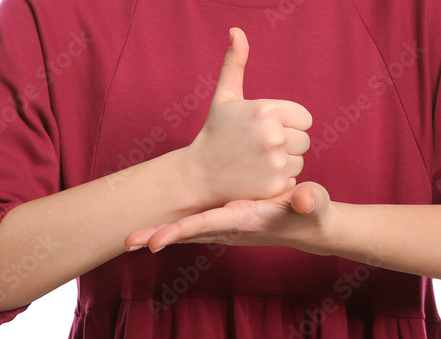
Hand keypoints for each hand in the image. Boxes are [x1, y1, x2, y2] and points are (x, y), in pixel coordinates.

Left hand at [124, 181, 333, 252]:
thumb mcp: (314, 202)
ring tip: (130, 238)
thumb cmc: (312, 210)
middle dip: (157, 237)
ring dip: (160, 234)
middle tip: (126, 241)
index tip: (155, 243)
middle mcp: (229, 225)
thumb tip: (304, 199)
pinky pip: (194, 224)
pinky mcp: (225, 220)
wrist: (310, 223)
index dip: (180, 232)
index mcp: (243, 219)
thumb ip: (311, 199)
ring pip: (187, 230)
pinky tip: (155, 228)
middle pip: (187, 233)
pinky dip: (174, 227)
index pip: (206, 225)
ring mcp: (225, 225)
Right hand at [183, 27, 312, 207]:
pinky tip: (257, 176)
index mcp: (266, 110)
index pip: (305, 118)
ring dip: (283, 162)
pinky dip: (279, 180)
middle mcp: (273, 135)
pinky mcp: (275, 186)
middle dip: (286, 143)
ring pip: (299, 161)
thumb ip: (236, 62)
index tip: (268, 127)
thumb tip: (236, 30)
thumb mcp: (225, 96)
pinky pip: (293, 180)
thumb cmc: (215, 131)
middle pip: (304, 140)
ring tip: (257, 160)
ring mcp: (275, 162)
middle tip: (259, 146)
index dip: (289, 123)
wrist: (198, 174)